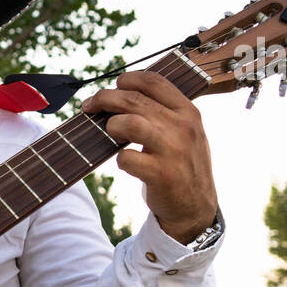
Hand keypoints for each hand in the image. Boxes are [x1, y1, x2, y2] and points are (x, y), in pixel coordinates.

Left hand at [81, 70, 218, 243]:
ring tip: (110, 132)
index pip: (154, 81)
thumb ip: (163, 112)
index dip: (127, 79)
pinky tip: (125, 161)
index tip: (113, 86)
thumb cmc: (182, 164)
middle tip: (90, 105)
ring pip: (130, 123)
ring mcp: (173, 151)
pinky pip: (126, 158)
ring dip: (112, 125)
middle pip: (134, 100)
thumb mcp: (185, 131)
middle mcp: (183, 127)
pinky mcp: (161, 175)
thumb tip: (121, 93)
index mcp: (188, 111)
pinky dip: (120, 158)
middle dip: (105, 99)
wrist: (196, 206)